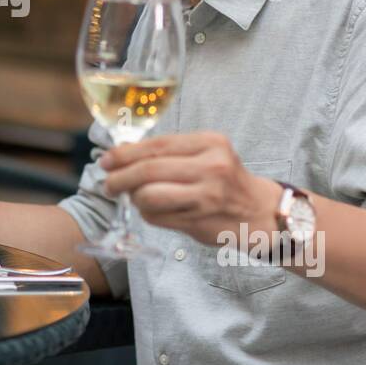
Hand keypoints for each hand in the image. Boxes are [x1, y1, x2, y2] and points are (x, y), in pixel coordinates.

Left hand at [99, 132, 280, 246]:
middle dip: (120, 178)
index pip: (156, 145)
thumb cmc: (226, 180)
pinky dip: (148, 214)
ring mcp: (206, 196)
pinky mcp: (200, 221)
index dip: (125, 153)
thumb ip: (169, 153)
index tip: (106, 160)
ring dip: (134, 198)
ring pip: (149, 196)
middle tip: (108, 183)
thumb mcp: (206, 154)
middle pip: (148, 171)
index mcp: (210, 143)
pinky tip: (155, 211)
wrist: (260, 211)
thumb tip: (123, 153)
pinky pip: (157, 217)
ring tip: (136, 198)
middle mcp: (211, 167)